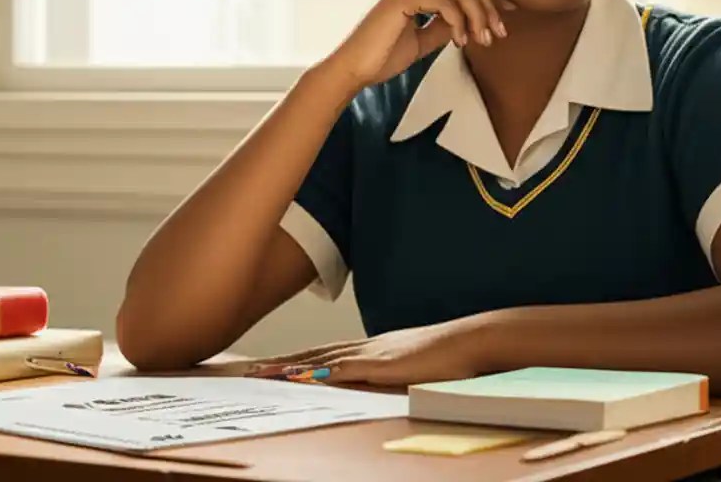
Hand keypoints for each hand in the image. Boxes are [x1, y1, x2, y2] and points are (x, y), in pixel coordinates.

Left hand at [245, 318, 489, 386]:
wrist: (474, 340)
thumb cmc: (451, 355)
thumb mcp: (413, 365)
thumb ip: (391, 371)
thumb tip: (374, 380)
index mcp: (371, 348)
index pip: (322, 354)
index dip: (292, 360)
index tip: (266, 366)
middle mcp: (365, 347)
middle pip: (312, 354)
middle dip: (277, 363)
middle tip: (246, 370)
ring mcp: (373, 354)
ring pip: (320, 359)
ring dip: (287, 367)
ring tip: (258, 373)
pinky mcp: (384, 365)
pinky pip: (345, 370)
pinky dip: (319, 373)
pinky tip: (300, 377)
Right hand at [318, 0, 515, 92]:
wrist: (353, 70)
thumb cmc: (381, 57)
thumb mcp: (422, 40)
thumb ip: (444, 26)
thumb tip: (469, 21)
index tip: (504, 17)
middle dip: (488, 6)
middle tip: (499, 33)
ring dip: (478, 15)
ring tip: (483, 40)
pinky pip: (445, 1)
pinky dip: (459, 21)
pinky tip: (460, 41)